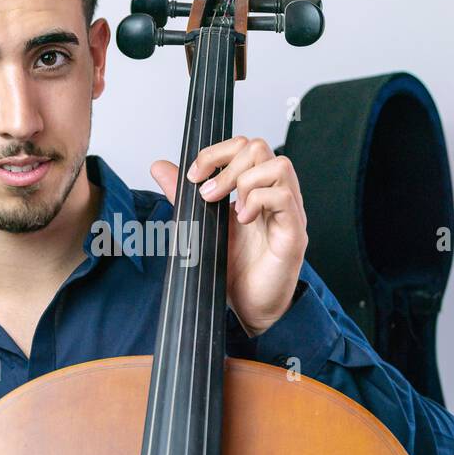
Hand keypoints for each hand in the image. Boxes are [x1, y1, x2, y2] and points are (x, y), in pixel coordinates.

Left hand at [150, 136, 307, 336]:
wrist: (250, 309)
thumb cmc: (234, 270)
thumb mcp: (200, 224)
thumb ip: (182, 196)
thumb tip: (159, 166)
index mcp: (256, 190)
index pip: (245, 145)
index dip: (216, 152)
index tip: (194, 175)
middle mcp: (275, 195)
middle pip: (260, 147)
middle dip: (226, 166)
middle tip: (207, 196)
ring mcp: (288, 213)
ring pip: (279, 166)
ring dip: (245, 182)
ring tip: (229, 210)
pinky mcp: (294, 233)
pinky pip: (284, 198)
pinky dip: (258, 202)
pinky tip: (243, 220)